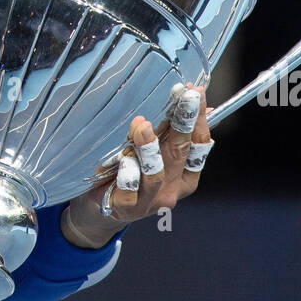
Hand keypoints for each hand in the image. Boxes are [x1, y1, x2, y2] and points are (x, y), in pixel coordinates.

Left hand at [61, 84, 212, 247]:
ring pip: (155, 175)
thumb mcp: (153, 149)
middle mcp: (171, 189)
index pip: (199, 145)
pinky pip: (128, 187)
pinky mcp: (126, 207)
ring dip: (149, 148)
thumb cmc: (131, 172)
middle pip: (180, 154)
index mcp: (184, 176)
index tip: (195, 93)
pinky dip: (126, 170)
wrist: (102, 205)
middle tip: (185, 96)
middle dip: (184, 122)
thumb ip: (169, 130)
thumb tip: (198, 101)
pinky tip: (122, 159)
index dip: (199, 118)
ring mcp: (149, 201)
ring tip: (142, 125)